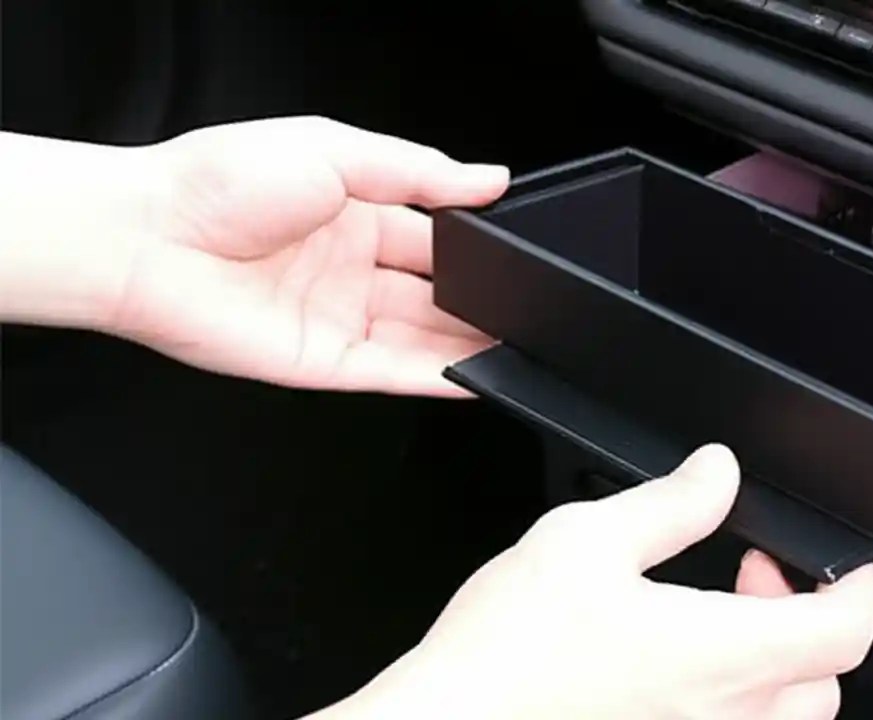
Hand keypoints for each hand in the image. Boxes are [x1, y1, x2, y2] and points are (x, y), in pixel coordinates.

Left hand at [0, 117, 506, 395]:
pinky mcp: (323, 361)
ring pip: (422, 338)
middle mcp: (348, 268)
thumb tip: (489, 177)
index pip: (434, 237)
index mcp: (353, 213)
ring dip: (469, 343)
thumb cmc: (217, 181)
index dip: (476, 248)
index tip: (521, 254)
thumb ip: (417, 171)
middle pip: (434, 293)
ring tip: (522, 342)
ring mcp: (338, 317)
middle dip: (479, 301)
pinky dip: (438, 378)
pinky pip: (393, 373)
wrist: (145, 237)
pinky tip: (479, 374)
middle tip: (530, 305)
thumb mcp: (334, 150)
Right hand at [311, 445, 872, 719]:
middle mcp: (726, 717)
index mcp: (723, 653)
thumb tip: (718, 473)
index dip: (864, 589)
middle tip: (750, 576)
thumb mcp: (585, 540)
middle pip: (825, 679)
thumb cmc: (507, 655)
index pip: (847, 631)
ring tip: (712, 623)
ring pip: (783, 718)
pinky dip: (730, 702)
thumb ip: (670, 505)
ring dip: (774, 665)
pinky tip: (669, 671)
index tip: (847, 562)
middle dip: (807, 618)